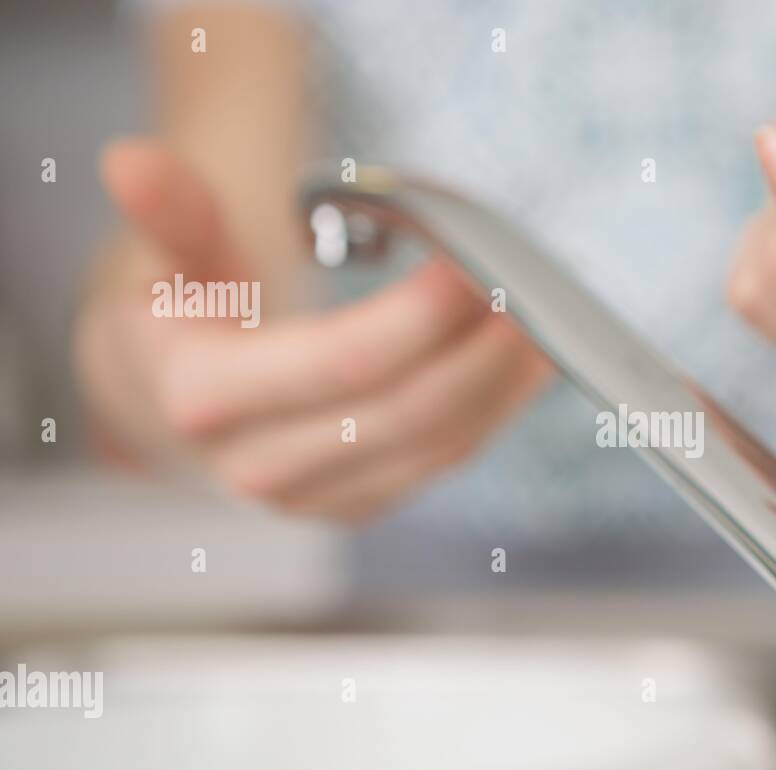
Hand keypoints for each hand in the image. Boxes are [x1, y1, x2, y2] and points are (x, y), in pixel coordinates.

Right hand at [77, 139, 551, 523]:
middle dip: (479, 349)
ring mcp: (316, 500)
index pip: (342, 364)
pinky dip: (494, 409)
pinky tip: (527, 361)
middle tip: (528, 285)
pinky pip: (443, 460)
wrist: (163, 407)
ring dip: (502, 382)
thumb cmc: (171, 320)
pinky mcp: (359, 504)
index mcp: (206, 403)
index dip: (420, 316)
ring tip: (548, 316)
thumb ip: (170, 213)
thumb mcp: (164, 261)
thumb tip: (129, 160)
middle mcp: (261, 468)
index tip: (471, 260)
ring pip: (437, 446)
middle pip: (406, 412)